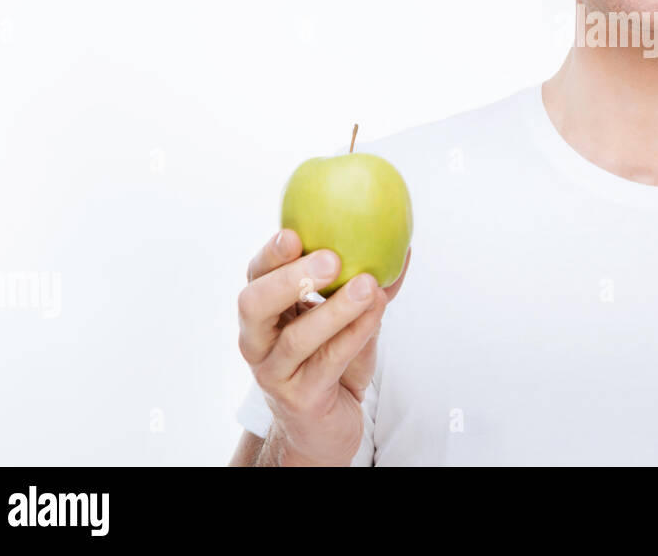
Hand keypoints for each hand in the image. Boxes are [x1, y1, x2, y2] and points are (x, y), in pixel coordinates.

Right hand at [237, 229, 410, 464]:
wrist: (326, 424)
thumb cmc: (333, 362)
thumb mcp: (347, 318)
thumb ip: (365, 283)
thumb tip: (403, 244)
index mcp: (264, 312)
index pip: (256, 275)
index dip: (270, 254)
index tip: (294, 233)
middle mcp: (258, 341)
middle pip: (255, 304)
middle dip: (290, 278)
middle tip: (330, 259)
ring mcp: (274, 372)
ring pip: (296, 338)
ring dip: (335, 308)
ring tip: (368, 285)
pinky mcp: (300, 397)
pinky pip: (327, 362)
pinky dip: (353, 334)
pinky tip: (375, 313)